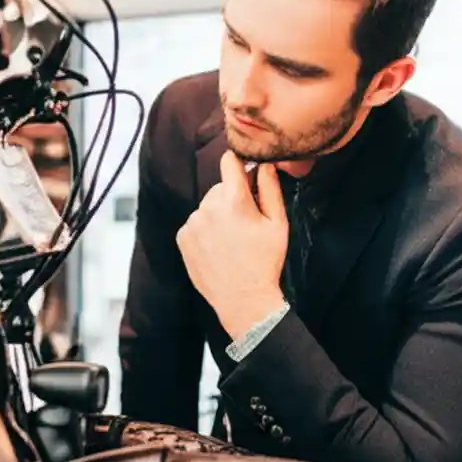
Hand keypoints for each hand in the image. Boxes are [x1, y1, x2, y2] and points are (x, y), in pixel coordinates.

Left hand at [177, 151, 287, 339]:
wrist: (243, 300)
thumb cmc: (265, 262)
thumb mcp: (278, 224)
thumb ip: (271, 188)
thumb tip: (264, 164)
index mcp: (234, 200)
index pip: (229, 161)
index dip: (239, 163)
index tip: (245, 171)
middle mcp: (208, 207)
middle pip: (220, 187)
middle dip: (232, 197)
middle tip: (246, 222)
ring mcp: (192, 223)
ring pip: (207, 206)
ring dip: (218, 214)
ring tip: (232, 240)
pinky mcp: (183, 238)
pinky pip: (195, 223)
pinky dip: (205, 230)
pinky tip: (218, 248)